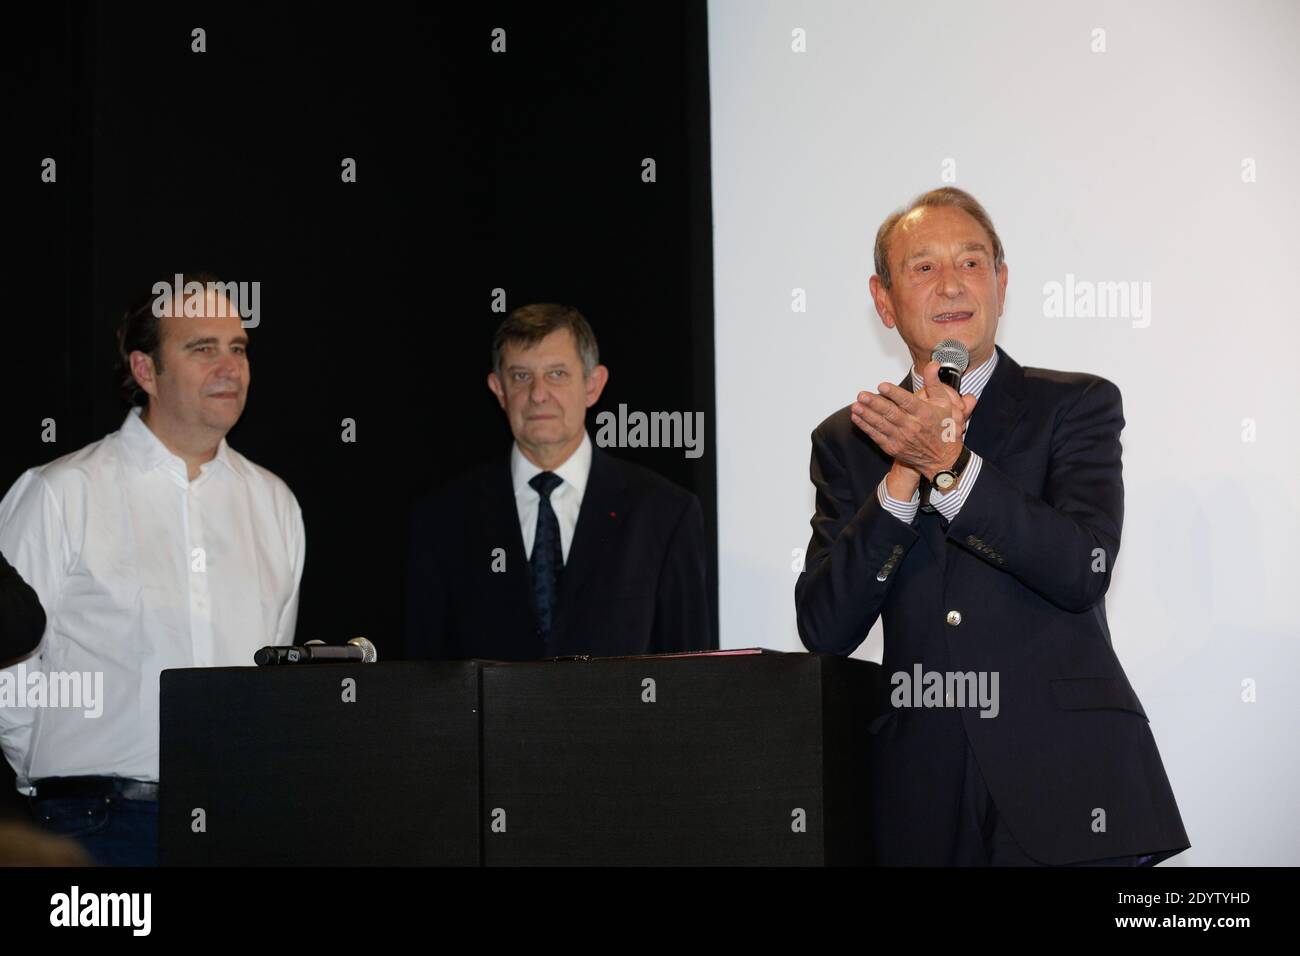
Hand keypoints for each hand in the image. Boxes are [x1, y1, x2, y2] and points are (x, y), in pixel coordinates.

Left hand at [851, 361, 977, 480]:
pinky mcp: (893, 447)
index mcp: (924, 414)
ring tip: (856, 405)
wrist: (942, 458)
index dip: (894, 393)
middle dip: (874, 404)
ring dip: (867, 415)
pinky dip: (865, 427)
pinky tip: (857, 418)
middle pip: (891, 413)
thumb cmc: (943, 428)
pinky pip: (876, 436)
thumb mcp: (945, 403)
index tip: (882, 386)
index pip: (907, 402)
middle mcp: (912, 426)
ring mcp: (901, 438)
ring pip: (881, 425)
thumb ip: (935, 382)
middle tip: (862, 395)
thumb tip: (933, 364)